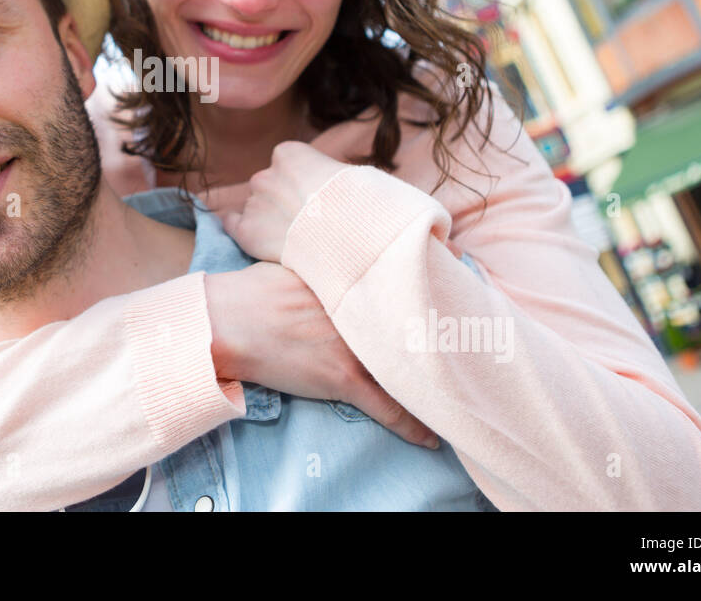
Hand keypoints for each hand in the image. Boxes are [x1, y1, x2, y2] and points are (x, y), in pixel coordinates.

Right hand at [205, 261, 438, 448]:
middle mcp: (361, 312)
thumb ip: (323, 266)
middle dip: (444, 332)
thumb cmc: (250, 290)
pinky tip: (430, 438)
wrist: (227, 320)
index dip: (430, 285)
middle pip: (415, 325)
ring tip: (459, 393)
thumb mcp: (294, 262)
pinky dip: (410, 426)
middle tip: (473, 336)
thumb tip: (331, 262)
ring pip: (407, 369)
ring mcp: (355, 347)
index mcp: (350, 280)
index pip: (401, 284)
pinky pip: (386, 407)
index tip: (456, 277)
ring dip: (433, 383)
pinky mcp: (342, 378)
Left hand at [222, 140, 350, 262]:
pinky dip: (237, 226)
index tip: (312, 198)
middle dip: (281, 200)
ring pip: (255, 208)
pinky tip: (246, 232)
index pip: (286, 165)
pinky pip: (232, 224)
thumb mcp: (350, 174)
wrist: (346, 232)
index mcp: (289, 154)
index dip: (299, 183)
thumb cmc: (358, 202)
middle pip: (268, 186)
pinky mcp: (247, 231)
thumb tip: (342, 182)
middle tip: (303, 221)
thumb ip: (331, 175)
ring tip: (291, 237)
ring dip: (268, 218)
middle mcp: (265, 174)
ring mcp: (254, 203)